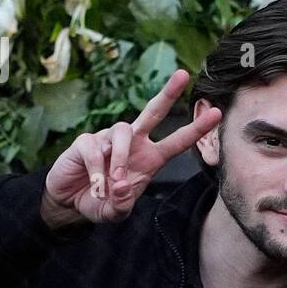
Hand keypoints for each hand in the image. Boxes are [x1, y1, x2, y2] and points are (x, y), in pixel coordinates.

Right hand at [41, 69, 221, 227]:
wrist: (69, 203)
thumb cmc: (100, 203)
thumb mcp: (115, 213)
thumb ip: (122, 205)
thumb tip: (122, 185)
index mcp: (150, 159)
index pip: (177, 142)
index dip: (196, 129)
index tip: (217, 113)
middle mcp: (133, 143)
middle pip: (153, 111)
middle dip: (168, 93)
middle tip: (183, 74)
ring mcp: (109, 139)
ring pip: (123, 132)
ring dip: (121, 158)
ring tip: (114, 181)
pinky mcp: (86, 141)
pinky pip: (95, 148)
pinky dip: (97, 169)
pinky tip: (95, 183)